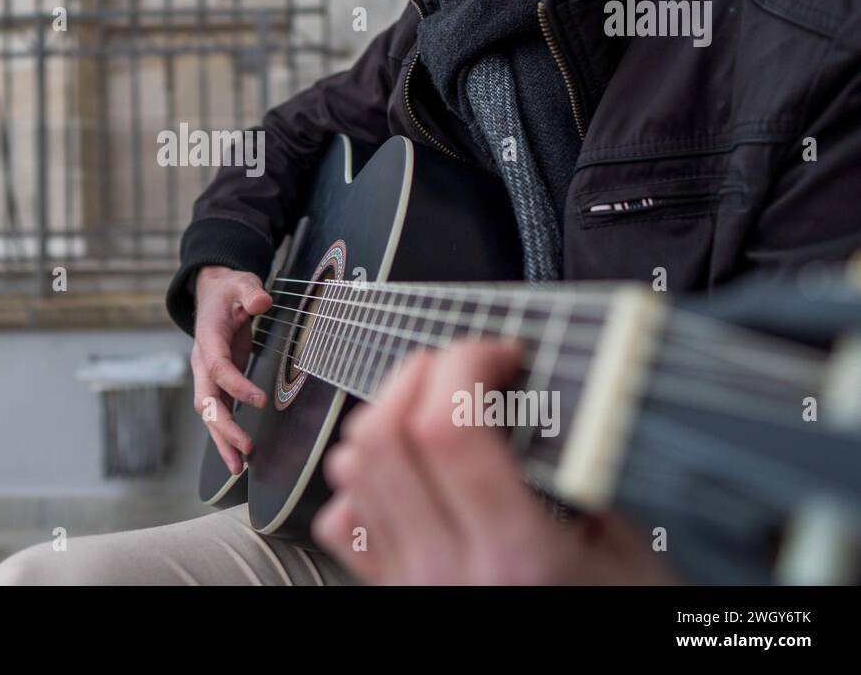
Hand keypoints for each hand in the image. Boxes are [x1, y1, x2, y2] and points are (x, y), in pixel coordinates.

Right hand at [191, 266, 272, 474]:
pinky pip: (218, 412)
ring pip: (208, 413)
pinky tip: (239, 455)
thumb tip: (261, 302)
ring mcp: (207, 375)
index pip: (218, 368)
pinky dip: (225, 435)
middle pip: (206, 400)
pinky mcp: (216, 382)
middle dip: (223, 427)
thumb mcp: (241, 282)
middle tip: (246, 449)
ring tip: (239, 467)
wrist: (211, 294)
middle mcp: (202, 362)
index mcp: (208, 339)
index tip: (259, 400)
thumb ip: (251, 291)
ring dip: (222, 440)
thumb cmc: (228, 290)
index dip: (236, 385)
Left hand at [312, 339, 678, 584]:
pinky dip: (360, 480)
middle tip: (462, 365)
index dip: (466, 363)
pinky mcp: (392, 594)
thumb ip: (583, 480)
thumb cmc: (621, 622)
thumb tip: (543, 404)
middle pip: (384, 436)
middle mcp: (449, 571)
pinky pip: (343, 522)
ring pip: (352, 469)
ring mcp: (411, 585)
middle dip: (418, 372)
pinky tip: (405, 472)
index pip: (449, 427)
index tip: (501, 353)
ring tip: (434, 406)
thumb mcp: (631, 556)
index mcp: (518, 557)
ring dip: (386, 415)